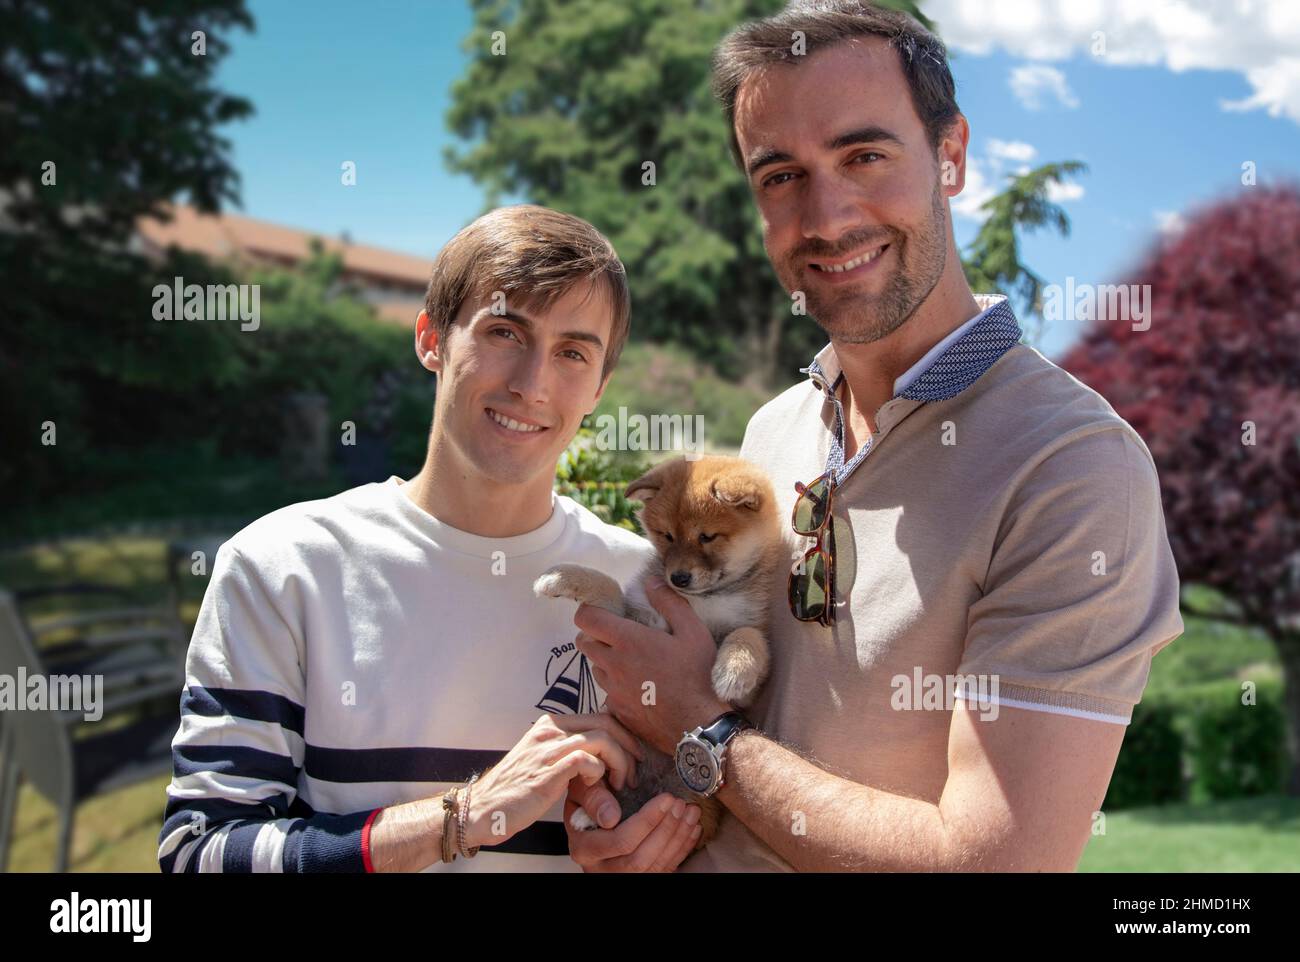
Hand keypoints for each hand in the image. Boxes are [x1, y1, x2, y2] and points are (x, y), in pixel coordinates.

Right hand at [466, 712, 642, 848]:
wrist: (483, 809)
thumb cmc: (516, 792)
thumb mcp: (546, 764)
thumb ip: (570, 755)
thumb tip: (605, 758)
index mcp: (551, 725)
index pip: (600, 716)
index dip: (624, 735)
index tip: (633, 756)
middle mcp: (550, 730)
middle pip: (607, 722)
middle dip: (630, 746)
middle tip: (636, 770)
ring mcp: (548, 748)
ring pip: (603, 739)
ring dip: (621, 762)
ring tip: (621, 783)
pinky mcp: (548, 769)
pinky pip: (588, 759)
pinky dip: (600, 773)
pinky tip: (596, 787)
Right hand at [565, 779, 701, 871]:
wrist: (586, 820)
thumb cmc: (586, 802)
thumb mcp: (580, 792)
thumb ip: (592, 798)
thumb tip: (611, 815)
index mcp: (584, 849)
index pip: (620, 841)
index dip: (647, 821)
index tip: (667, 798)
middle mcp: (601, 869)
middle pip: (640, 859)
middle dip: (666, 830)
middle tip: (681, 804)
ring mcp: (620, 876)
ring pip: (655, 866)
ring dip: (678, 838)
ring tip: (691, 812)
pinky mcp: (639, 876)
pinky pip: (663, 870)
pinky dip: (681, 849)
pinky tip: (692, 829)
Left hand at [575, 575, 729, 753]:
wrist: (698, 725)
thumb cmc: (699, 675)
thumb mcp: (693, 631)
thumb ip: (670, 602)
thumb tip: (651, 581)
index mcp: (627, 640)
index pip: (586, 619)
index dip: (589, 611)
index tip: (604, 612)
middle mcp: (612, 664)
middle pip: (584, 643)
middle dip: (595, 635)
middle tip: (617, 635)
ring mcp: (612, 690)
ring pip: (595, 668)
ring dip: (605, 661)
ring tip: (630, 662)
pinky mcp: (617, 711)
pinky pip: (607, 693)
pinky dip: (616, 686)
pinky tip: (639, 688)